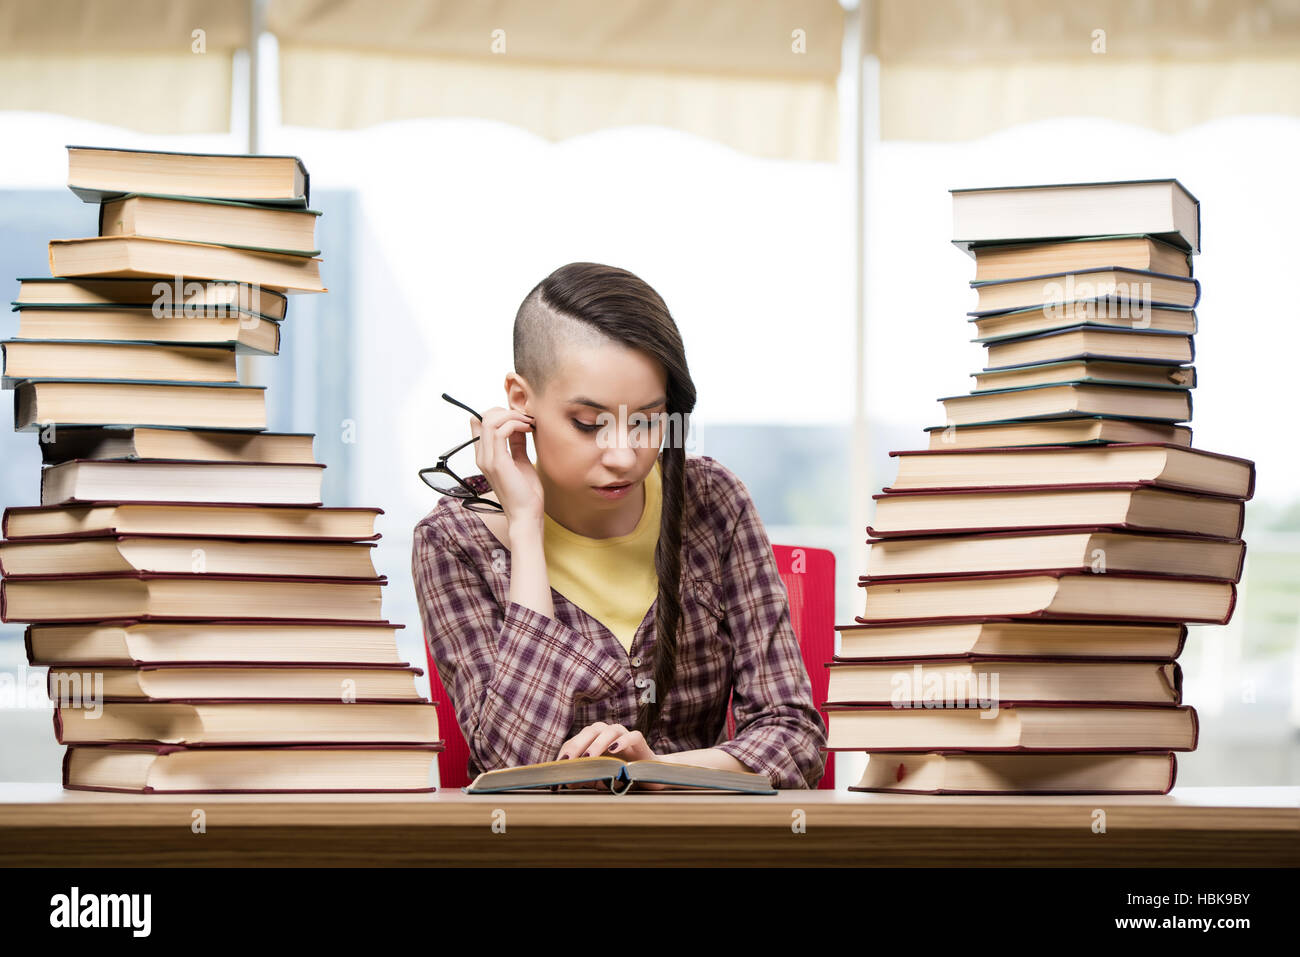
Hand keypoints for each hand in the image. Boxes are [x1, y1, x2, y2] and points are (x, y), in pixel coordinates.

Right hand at [471, 406, 543, 527]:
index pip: (478, 424)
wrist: (526, 514)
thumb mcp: (521, 461)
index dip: (498, 414)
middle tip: (526, 418)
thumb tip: (520, 425)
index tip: (519, 418)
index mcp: (485, 456)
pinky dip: (516, 424)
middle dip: (506, 411)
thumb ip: (517, 443)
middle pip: (483, 417)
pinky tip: (529, 428)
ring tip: (529, 422)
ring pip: (490, 421)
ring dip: (513, 416)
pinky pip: (501, 431)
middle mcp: (482, 456)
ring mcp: (487, 459)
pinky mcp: (497, 462)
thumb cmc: (525, 492)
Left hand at [555, 722, 668, 790]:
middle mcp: (607, 733)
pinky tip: (614, 750)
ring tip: (589, 757)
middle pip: (590, 732)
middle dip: (577, 745)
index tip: (558, 768)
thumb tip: (568, 783)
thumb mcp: (599, 777)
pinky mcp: (639, 740)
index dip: (566, 753)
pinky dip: (623, 741)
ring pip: (609, 731)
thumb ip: (585, 777)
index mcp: (593, 739)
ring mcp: (624, 734)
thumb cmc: (620, 773)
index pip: (576, 741)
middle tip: (568, 761)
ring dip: (597, 743)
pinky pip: (632, 736)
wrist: (649, 773)